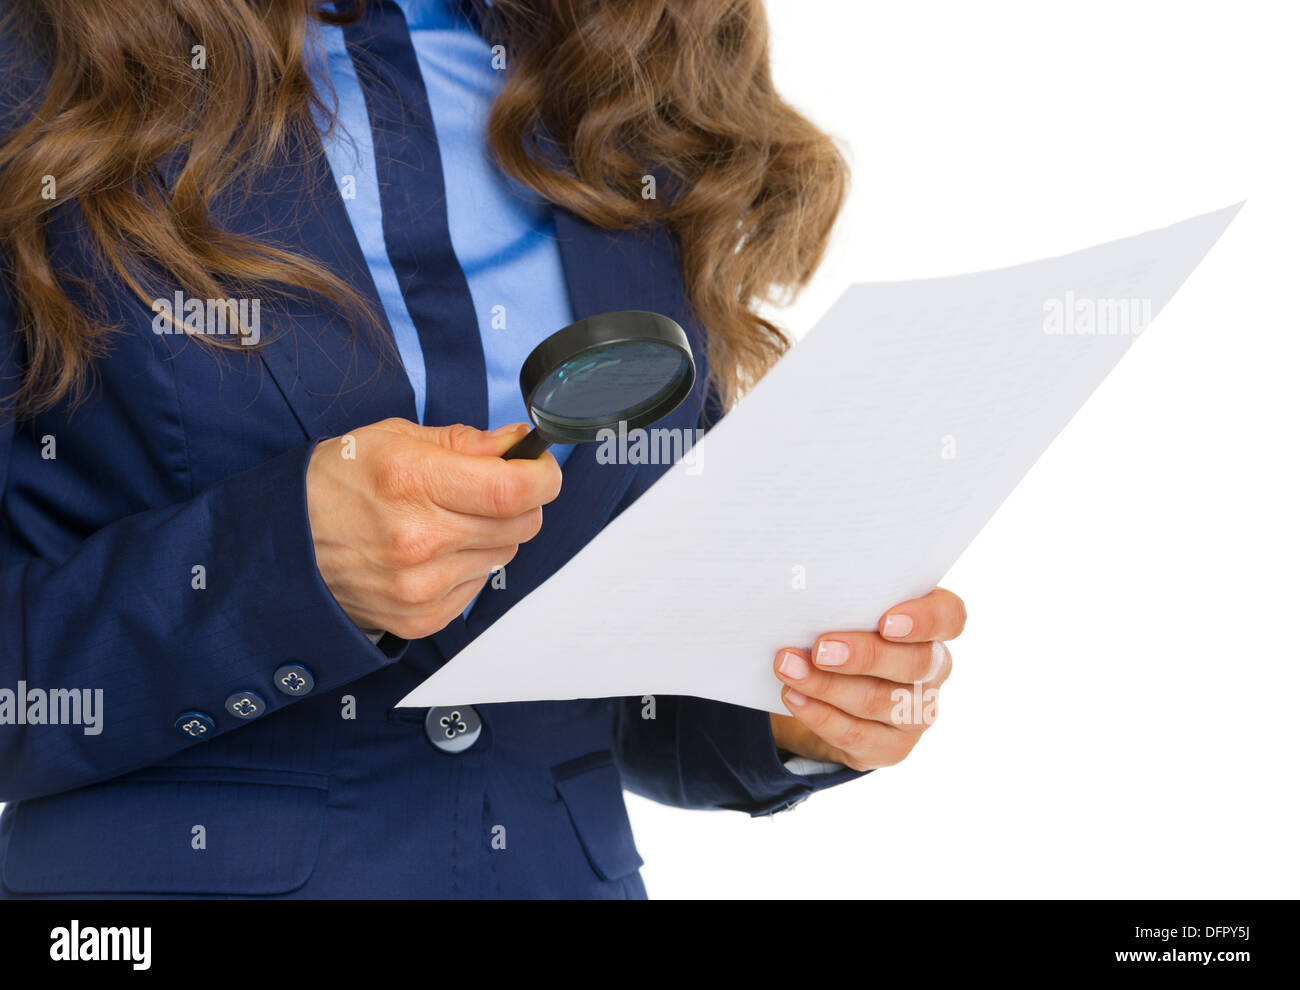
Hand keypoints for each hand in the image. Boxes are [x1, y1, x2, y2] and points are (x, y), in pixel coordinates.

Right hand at [306, 418, 560, 638]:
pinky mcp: (422, 617)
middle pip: (522, 524)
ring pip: (505, 554)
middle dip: (521, 500)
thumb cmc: (336, 485)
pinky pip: (479, 586)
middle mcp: (419, 539)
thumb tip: (518, 443)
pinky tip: (435, 550)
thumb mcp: (394, 438)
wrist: (284, 548)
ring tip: (450, 519)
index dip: (543, 476)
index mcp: (413, 482)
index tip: (539, 466)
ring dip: (493, 533)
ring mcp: (421, 585)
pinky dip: (470, 565)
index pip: (515, 489)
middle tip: (493, 488)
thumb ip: (466, 442)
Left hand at [769, 588, 965, 771]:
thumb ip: (847, 606)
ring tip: (788, 667)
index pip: (950, 617)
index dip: (924, 619)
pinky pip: (856, 733)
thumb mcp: (852, 617)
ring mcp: (918, 714)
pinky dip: (819, 714)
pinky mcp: (892, 747)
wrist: (836, 697)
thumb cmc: (846, 635)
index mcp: (932, 628)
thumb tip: (808, 602)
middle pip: (914, 663)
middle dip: (863, 656)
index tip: (886, 621)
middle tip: (820, 649)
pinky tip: (792, 696)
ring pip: (877, 700)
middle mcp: (934, 671)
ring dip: (826, 684)